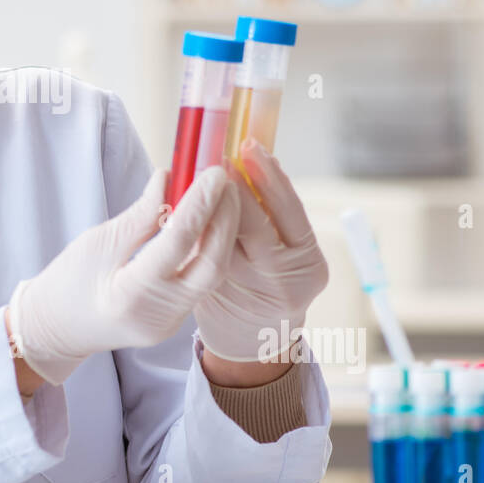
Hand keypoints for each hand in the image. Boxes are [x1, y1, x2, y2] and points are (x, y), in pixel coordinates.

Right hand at [8, 165, 230, 385]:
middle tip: (226, 183)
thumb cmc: (68, 282)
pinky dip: (209, 250)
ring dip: (222, 235)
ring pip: (212, 276)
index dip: (200, 204)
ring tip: (222, 197)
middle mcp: (158, 316)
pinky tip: (210, 223)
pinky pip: (202, 283)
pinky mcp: (175, 322)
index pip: (178, 242)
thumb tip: (169, 179)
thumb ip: (140, 215)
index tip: (213, 173)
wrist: (56, 329)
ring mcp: (170, 324)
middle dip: (226, 221)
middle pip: (211, 266)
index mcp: (132, 294)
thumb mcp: (98, 242)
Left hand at [192, 138, 328, 362]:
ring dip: (205, 207)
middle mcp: (284, 280)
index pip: (289, 210)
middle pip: (253, 224)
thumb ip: (269, 210)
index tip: (249, 145)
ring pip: (221, 241)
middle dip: (233, 188)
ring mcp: (248, 293)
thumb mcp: (285, 247)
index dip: (270, 176)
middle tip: (214, 154)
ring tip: (191, 174)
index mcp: (307, 260)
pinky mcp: (214, 300)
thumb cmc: (271, 278)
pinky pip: (199, 258)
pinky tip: (177, 208)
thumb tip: (249, 153)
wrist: (253, 338)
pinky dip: (191, 232)